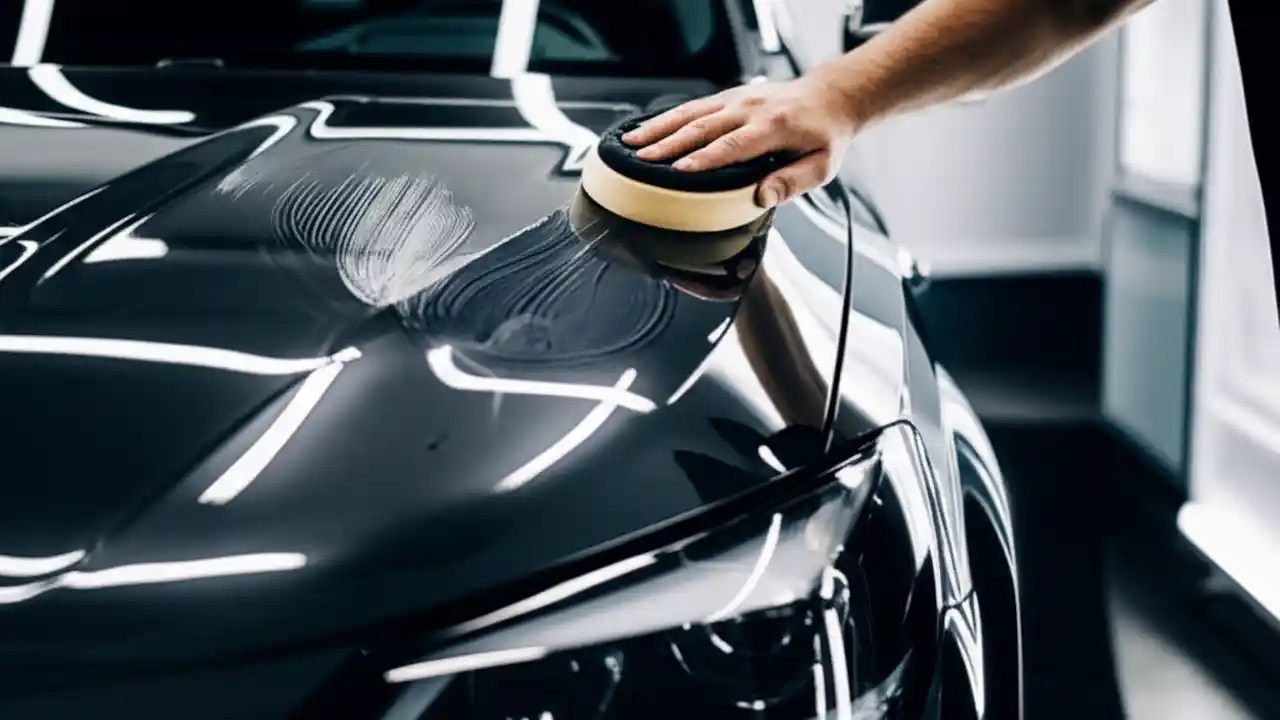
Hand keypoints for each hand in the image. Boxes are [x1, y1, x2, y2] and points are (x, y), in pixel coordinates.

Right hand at [621, 76, 857, 208]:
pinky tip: (647, 129)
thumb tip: (761, 197)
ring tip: (630, 143)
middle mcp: (750, 108)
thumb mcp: (821, 166)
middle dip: (667, 143)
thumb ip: (792, 182)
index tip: (677, 171)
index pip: (732, 145)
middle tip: (639, 160)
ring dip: (659, 128)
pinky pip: (694, 106)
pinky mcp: (729, 96)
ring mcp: (737, 99)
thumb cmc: (824, 137)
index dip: (703, 159)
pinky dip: (668, 118)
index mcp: (773, 127)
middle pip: (702, 126)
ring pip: (692, 112)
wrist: (829, 97)